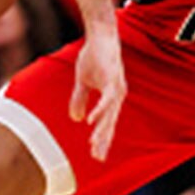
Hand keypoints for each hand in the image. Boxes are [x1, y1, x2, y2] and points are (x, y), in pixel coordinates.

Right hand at [69, 23, 125, 160]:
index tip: (96, 155)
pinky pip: (106, 99)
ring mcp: (116, 88)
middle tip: (98, 158)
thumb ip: (80, 99)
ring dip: (101, 131)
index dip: (102, 138)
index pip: (107, 122)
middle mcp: (117, 95)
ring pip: (109, 115)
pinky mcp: (112, 80)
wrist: (100, 35)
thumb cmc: (93, 56)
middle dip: (103, 141)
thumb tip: (77, 119)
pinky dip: (99, 111)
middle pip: (110, 123)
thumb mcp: (83, 81)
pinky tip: (91, 122)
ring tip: (94, 146)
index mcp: (112, 97)